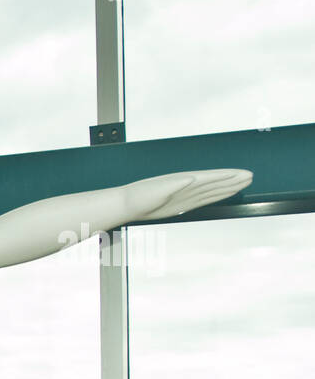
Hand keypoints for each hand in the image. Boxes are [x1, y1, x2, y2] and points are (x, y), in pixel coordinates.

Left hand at [123, 169, 251, 221]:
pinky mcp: (182, 204)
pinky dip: (215, 195)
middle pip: (215, 182)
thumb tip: (191, 178)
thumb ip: (173, 185)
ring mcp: (186, 195)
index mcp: (184, 182)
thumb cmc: (139, 196)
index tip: (244, 174)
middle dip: (233, 179)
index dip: (228, 176)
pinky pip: (204, 199)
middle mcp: (188, 187)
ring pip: (212, 190)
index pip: (212, 178)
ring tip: (243, 182)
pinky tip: (223, 193)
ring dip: (227, 186)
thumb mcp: (156, 191)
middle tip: (251, 176)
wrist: (128, 204)